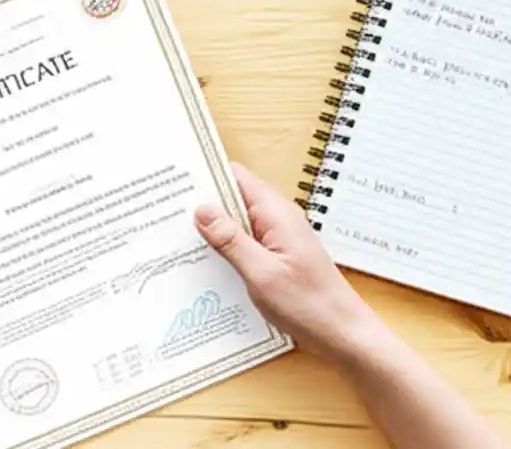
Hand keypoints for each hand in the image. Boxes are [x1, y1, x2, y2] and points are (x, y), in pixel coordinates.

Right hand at [195, 163, 380, 362]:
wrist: (343, 334)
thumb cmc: (309, 305)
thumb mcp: (261, 273)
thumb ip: (231, 240)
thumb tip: (202, 210)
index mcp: (276, 214)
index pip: (236, 177)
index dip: (206, 176)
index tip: (175, 182)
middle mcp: (278, 219)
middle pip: (234, 197)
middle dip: (203, 204)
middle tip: (167, 213)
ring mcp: (278, 237)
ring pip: (238, 221)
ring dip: (213, 229)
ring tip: (179, 237)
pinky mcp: (277, 255)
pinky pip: (246, 241)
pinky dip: (226, 246)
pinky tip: (207, 261)